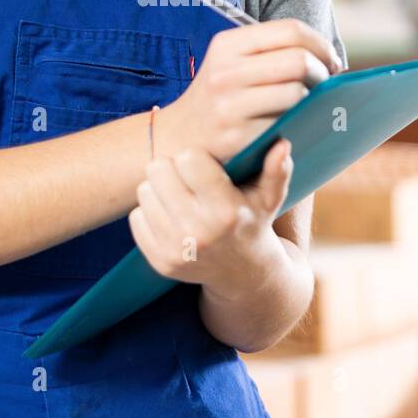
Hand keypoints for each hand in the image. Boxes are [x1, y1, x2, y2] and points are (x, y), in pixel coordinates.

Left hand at [128, 137, 294, 297]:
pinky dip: (150, 214)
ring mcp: (176, 249)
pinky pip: (136, 217)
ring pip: (144, 191)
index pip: (187, 158)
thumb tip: (282, 143)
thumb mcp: (269, 197)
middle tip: (187, 178)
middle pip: (158, 169)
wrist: (244, 274)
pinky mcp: (159, 261)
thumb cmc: (254, 222)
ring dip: (159, 190)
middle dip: (172, 168)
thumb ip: (276, 169)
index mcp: (225, 211)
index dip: (196, 157)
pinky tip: (172, 218)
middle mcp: (198, 231)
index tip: (206, 167)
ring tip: (181, 198)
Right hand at [154, 17, 341, 163]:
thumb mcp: (229, 62)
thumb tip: (326, 56)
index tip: (330, 60)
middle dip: (322, 72)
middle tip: (325, 83)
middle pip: (298, 61)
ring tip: (308, 103)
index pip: (290, 31)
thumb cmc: (218, 96)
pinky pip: (286, 124)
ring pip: (297, 93)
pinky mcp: (238, 137)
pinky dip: (296, 124)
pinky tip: (293, 123)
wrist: (179, 137)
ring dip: (312, 100)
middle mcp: (226, 72)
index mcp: (227, 45)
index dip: (320, 44)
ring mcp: (230, 106)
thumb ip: (269, 51)